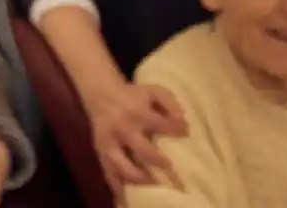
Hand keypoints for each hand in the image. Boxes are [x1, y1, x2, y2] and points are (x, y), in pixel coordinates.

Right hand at [86, 81, 186, 203]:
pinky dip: (117, 187)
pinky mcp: (101, 151)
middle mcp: (123, 129)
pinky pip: (108, 172)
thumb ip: (171, 103)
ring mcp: (110, 143)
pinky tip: (127, 199)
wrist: (101, 94)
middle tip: (172, 170)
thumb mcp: (153, 90)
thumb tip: (183, 122)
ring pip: (123, 167)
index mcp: (137, 112)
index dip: (176, 129)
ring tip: (155, 185)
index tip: (186, 133)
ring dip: (141, 179)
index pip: (162, 124)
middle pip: (144, 151)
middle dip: (160, 162)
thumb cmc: (133, 94)